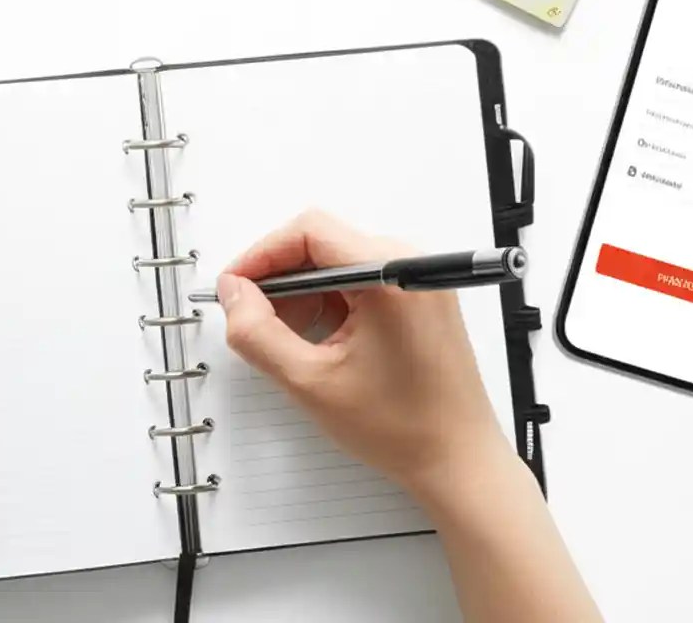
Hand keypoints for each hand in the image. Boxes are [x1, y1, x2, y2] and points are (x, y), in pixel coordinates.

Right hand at [217, 210, 516, 505]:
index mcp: (389, 275)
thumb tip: (233, 294)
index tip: (235, 287)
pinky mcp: (419, 300)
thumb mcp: (309, 381)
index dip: (261, 255)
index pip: (309, 231)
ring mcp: (417, 282)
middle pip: (323, 244)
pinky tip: (318, 344)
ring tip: (287, 341)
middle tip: (252, 319)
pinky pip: (361, 284)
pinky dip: (330, 305)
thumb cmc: (403, 428)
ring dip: (304, 295)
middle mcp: (408, 265)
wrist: (459, 461)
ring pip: (338, 265)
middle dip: (280, 279)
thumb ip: (258, 333)